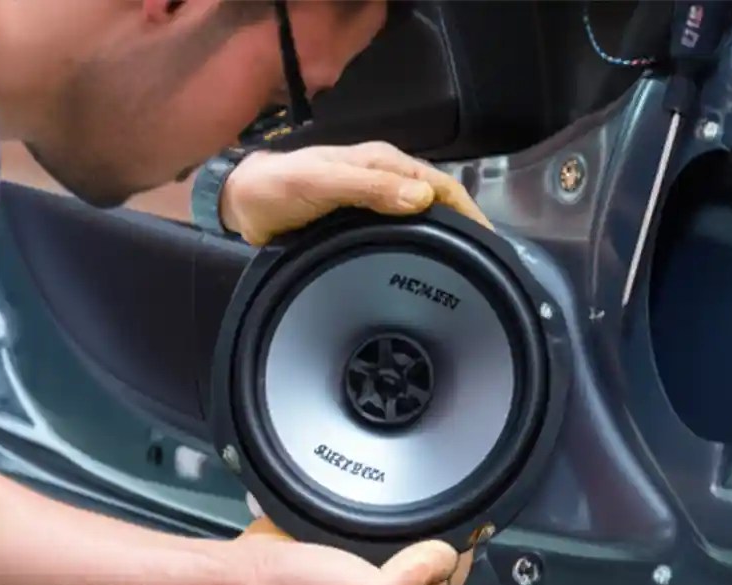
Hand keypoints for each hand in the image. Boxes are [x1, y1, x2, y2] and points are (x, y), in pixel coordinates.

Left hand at [219, 141, 491, 246]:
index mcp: (382, 163)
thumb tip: (424, 199)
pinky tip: (423, 270)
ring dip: (442, 241)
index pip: (440, 184)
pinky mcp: (362, 223)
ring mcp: (375, 202)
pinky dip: (418, 247)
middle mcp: (384, 179)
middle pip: (437, 202)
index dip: (467, 211)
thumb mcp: (322, 182)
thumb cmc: (279, 188)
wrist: (243, 203)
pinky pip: (400, 233)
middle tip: (482, 269)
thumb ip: (369, 187)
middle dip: (463, 229)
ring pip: (421, 219)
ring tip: (461, 274)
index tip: (488, 245)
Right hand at [234, 515, 473, 584]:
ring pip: (406, 543)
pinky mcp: (348, 544)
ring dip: (412, 525)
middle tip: (446, 508)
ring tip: (420, 500)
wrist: (259, 567)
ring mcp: (365, 568)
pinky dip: (386, 516)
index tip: (464, 530)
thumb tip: (447, 555)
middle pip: (428, 565)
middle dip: (437, 540)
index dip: (458, 561)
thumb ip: (414, 575)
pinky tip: (389, 501)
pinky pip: (380, 528)